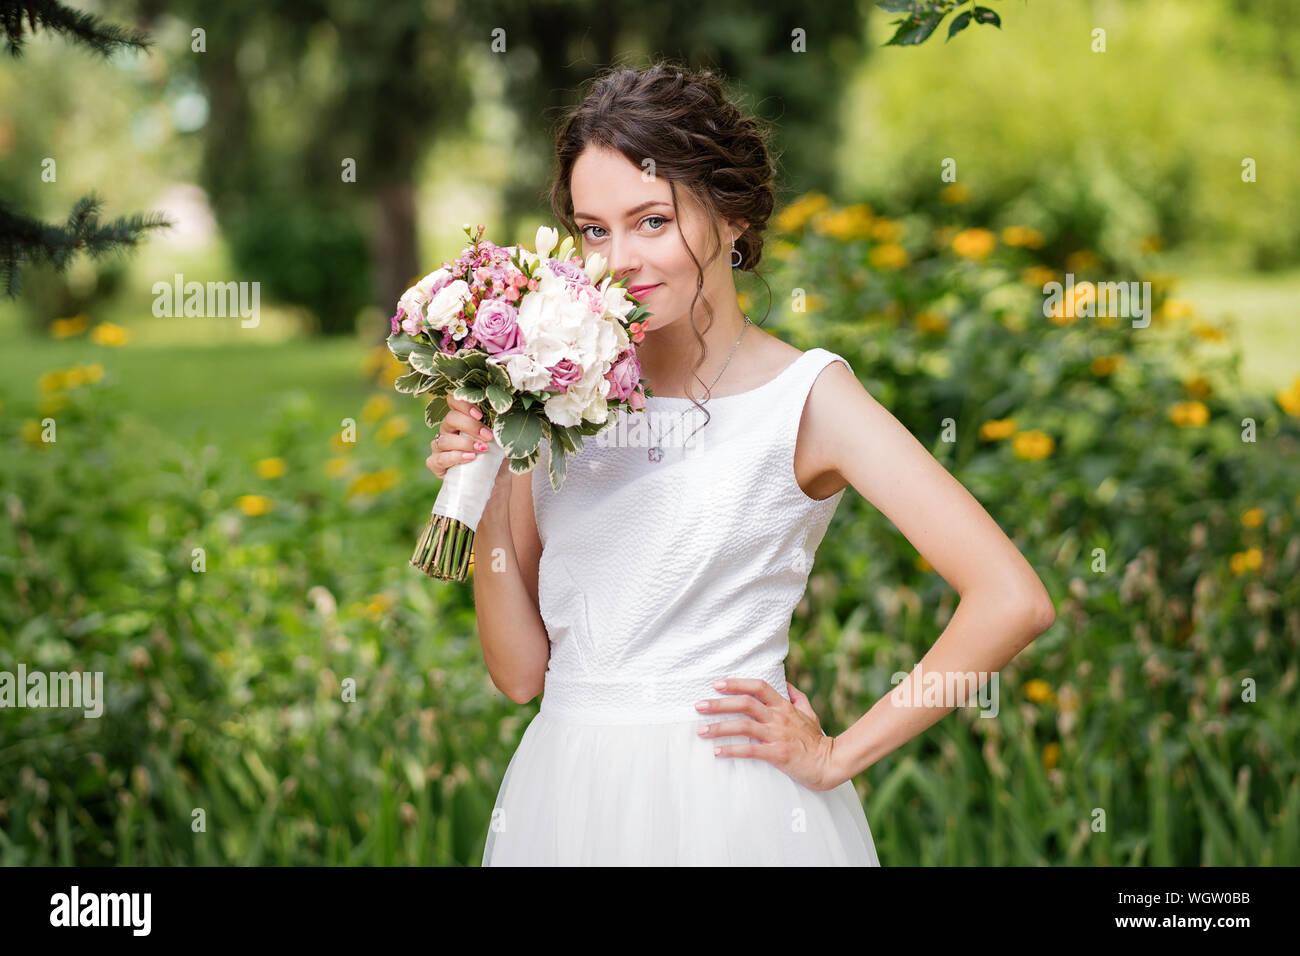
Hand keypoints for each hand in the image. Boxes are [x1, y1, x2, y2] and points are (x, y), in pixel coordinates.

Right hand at [425, 394, 512, 508]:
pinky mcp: (437, 465)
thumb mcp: (503, 442)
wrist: (494, 485)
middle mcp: (449, 430)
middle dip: (470, 426)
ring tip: (482, 450)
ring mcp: (441, 447)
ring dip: (464, 442)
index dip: (464, 404)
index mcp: (463, 419)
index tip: (480, 414)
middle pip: (450, 419)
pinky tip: (469, 458)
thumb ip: (501, 428)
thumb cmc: (498, 460)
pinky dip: (453, 458)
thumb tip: (511, 417)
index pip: (454, 401)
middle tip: (488, 436)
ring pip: (444, 439)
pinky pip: (437, 459)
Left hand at [696, 678, 843, 791]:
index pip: (758, 687)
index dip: (737, 683)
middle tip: (699, 706)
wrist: (830, 763)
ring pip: (743, 726)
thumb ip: (797, 697)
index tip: (717, 684)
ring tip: (702, 731)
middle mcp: (778, 717)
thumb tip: (786, 683)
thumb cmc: (816, 739)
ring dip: (719, 727)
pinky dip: (732, 750)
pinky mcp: (777, 754)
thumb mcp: (809, 713)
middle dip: (719, 704)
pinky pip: (750, 750)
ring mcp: (777, 735)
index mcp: (784, 706)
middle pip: (745, 704)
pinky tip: (717, 752)